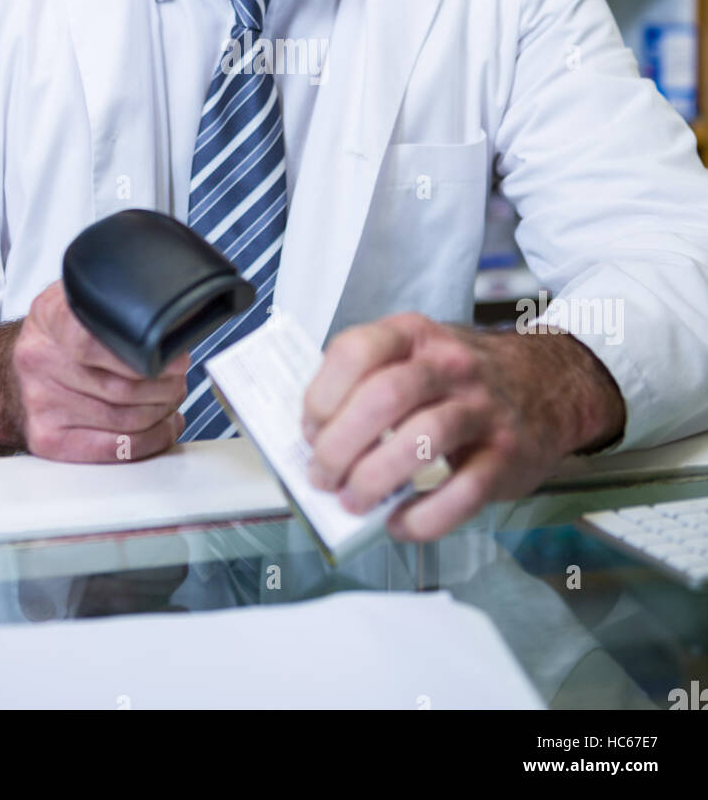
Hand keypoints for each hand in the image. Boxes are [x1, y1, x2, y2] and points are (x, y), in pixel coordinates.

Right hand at [0, 279, 187, 461]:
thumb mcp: (74, 302)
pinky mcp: (47, 439)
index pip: (94, 342)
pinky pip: (113, 448)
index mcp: (49, 319)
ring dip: (162, 411)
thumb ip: (111, 304)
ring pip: (124, 419)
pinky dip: (150, 441)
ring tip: (172, 398)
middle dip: (166, 386)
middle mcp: (39, 362)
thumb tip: (171, 317)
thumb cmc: (56, 339)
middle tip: (179, 377)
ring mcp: (41, 404)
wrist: (6, 375)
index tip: (173, 357)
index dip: (142, 356)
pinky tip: (162, 427)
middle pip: (121, 387)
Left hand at [301, 311, 625, 541]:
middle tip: (323, 476)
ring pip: (422, 440)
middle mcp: (449, 365)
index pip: (355, 352)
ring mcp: (482, 409)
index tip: (309, 430)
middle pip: (384, 398)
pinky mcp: (506, 456)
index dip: (321, 396)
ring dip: (375, 480)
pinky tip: (402, 522)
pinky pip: (462, 491)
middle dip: (339, 446)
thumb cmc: (464, 377)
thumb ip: (367, 383)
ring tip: (355, 501)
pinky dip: (424, 517)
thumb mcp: (416, 355)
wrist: (549, 382)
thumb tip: (315, 439)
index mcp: (414, 336)